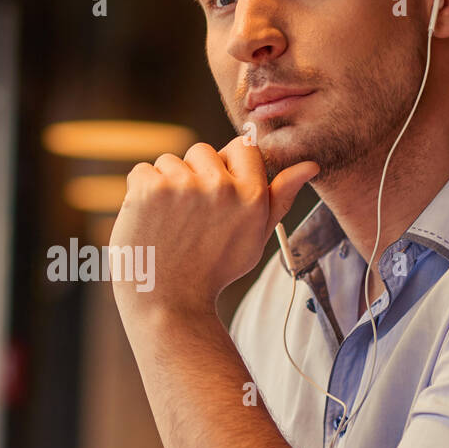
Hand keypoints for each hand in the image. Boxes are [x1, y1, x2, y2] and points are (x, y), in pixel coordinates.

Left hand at [108, 135, 318, 318]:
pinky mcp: (150, 189)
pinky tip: (148, 221)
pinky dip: (139, 192)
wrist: (168, 302)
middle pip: (202, 151)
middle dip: (193, 175)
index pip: (242, 146)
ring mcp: (183, 186)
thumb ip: (280, 198)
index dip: (226, 165)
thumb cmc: (213, 271)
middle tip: (190, 218)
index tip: (216, 192)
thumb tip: (309, 165)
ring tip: (169, 223)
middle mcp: (220, 186)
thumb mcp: (256, 237)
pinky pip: (142, 171)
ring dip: (165, 185)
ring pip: (169, 161)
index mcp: (251, 195)